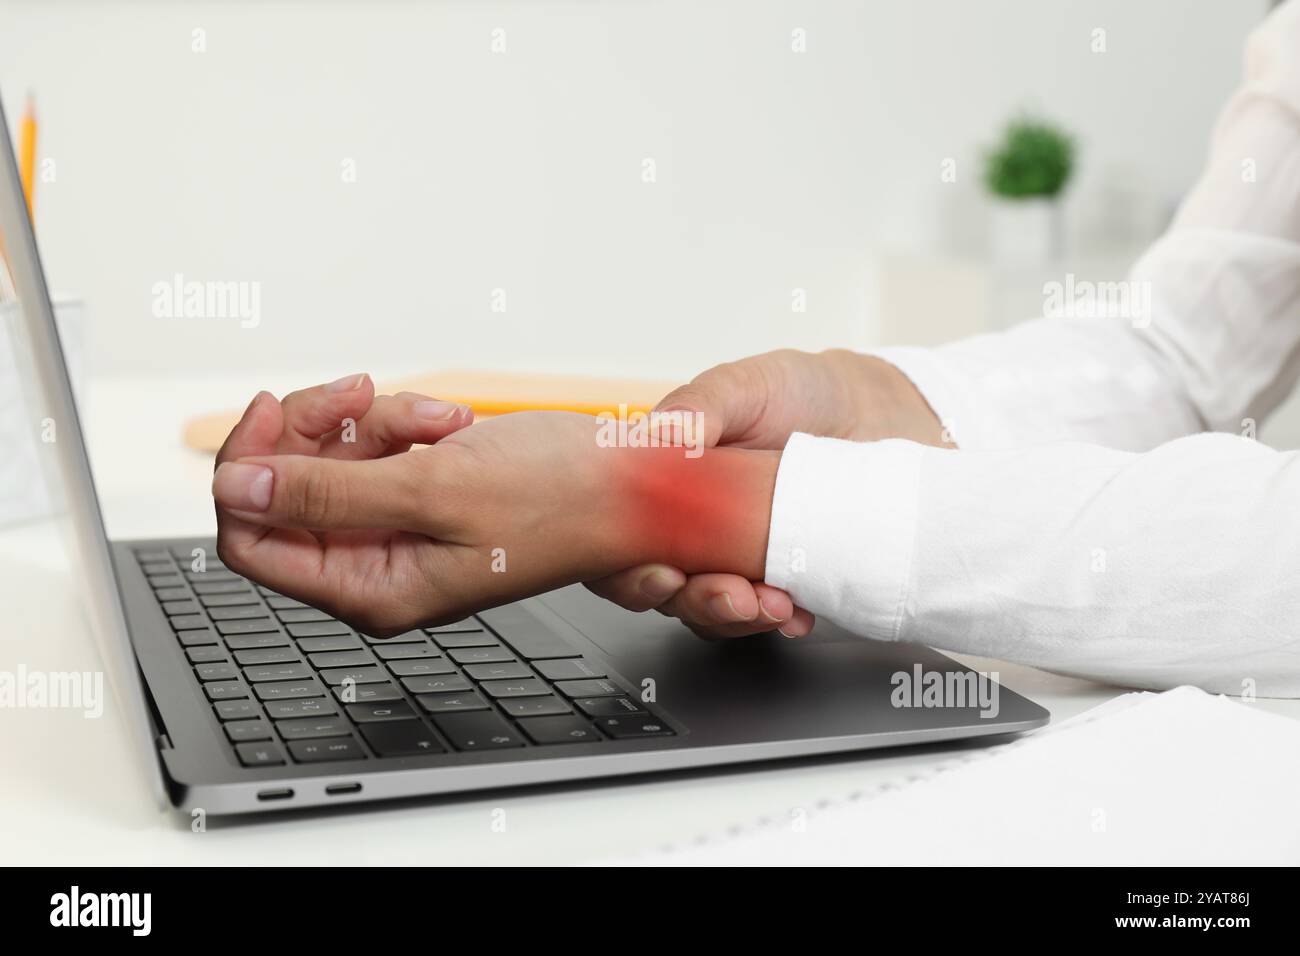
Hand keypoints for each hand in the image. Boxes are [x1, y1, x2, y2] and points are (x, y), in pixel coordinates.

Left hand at [213, 379, 778, 635]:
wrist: (630, 480)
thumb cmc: (560, 501)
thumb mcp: (434, 490)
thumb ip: (326, 493)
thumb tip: (235, 489)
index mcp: (373, 590)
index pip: (251, 541)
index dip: (249, 474)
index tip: (271, 412)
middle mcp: (377, 565)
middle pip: (285, 490)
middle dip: (317, 432)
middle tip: (358, 396)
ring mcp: (398, 526)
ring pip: (330, 457)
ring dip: (374, 420)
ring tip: (437, 420)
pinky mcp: (419, 490)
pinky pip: (374, 444)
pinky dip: (403, 420)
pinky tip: (450, 423)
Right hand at [586, 349, 946, 638]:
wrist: (878, 414)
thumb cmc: (800, 393)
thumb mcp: (747, 385)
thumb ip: (702, 404)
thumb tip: (664, 431)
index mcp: (663, 487)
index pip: (621, 544)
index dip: (628, 572)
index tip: (665, 575)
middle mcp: (692, 531)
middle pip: (667, 590)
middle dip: (696, 602)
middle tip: (734, 597)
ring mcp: (737, 559)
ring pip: (714, 612)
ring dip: (739, 619)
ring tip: (775, 604)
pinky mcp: (783, 577)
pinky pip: (769, 615)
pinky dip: (782, 621)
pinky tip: (800, 614)